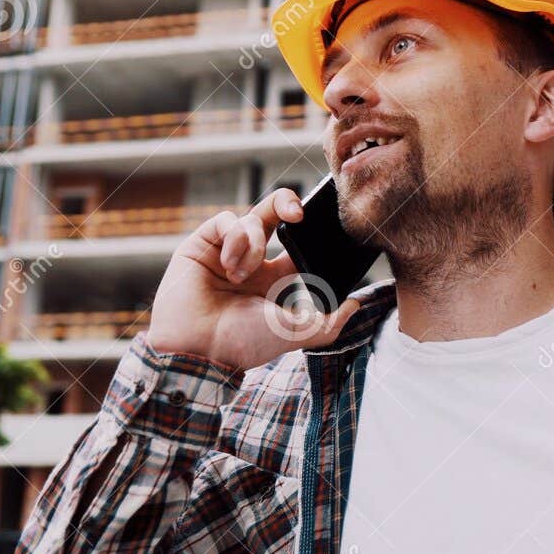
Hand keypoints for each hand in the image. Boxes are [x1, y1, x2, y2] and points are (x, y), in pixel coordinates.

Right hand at [145, 188, 361, 369]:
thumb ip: (329, 322)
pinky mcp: (202, 243)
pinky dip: (234, 239)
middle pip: (274, 215)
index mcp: (272, 281)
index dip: (310, 233)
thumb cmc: (242, 344)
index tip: (323, 231)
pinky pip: (226, 221)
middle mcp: (251, 262)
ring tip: (241, 274)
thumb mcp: (295, 334)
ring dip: (253, 244)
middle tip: (299, 214)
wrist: (198, 348)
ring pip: (252, 218)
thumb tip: (356, 305)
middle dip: (289, 205)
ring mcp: (225, 250)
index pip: (296, 244)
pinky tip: (228, 265)